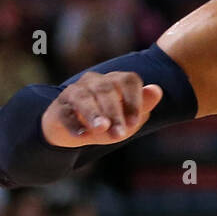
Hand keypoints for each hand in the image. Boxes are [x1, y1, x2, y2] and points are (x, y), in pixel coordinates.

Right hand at [41, 72, 163, 146]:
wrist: (77, 131)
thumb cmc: (109, 122)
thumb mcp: (129, 118)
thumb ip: (144, 105)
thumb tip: (156, 90)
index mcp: (116, 82)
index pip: (128, 80)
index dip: (133, 100)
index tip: (134, 123)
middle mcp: (95, 81)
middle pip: (106, 89)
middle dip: (114, 113)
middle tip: (120, 135)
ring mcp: (75, 91)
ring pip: (83, 97)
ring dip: (93, 114)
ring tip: (101, 128)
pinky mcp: (60, 107)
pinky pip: (65, 112)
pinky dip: (73, 123)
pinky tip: (81, 135)